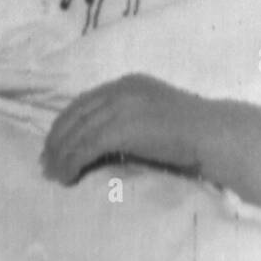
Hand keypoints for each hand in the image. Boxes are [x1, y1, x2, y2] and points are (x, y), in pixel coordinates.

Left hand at [42, 74, 209, 183]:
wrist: (214, 134)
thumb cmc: (192, 133)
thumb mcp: (154, 116)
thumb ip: (130, 120)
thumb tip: (103, 143)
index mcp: (128, 83)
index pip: (85, 101)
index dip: (65, 123)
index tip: (54, 144)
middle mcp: (120, 89)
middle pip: (76, 113)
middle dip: (57, 139)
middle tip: (46, 162)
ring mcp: (121, 106)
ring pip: (78, 131)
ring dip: (61, 155)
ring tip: (53, 175)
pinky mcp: (122, 127)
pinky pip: (86, 146)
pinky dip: (72, 162)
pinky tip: (68, 176)